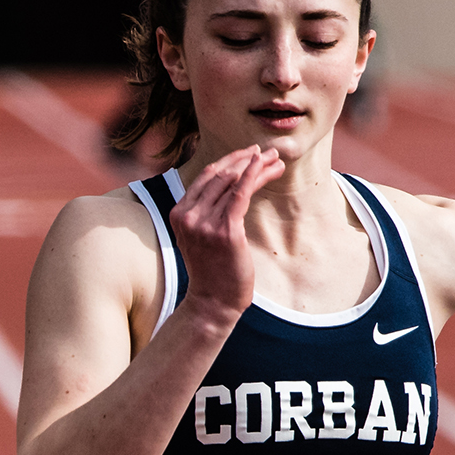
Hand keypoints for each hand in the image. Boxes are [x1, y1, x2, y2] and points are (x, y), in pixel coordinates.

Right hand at [169, 146, 284, 321]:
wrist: (212, 303)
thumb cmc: (212, 272)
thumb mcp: (199, 238)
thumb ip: (204, 214)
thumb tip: (226, 191)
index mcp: (179, 213)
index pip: (205, 177)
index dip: (229, 161)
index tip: (249, 154)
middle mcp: (188, 215)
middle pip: (219, 174)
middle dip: (244, 159)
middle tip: (266, 152)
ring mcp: (205, 223)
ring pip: (233, 182)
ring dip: (257, 166)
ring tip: (275, 159)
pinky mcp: (225, 231)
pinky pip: (240, 194)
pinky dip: (253, 175)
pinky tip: (265, 165)